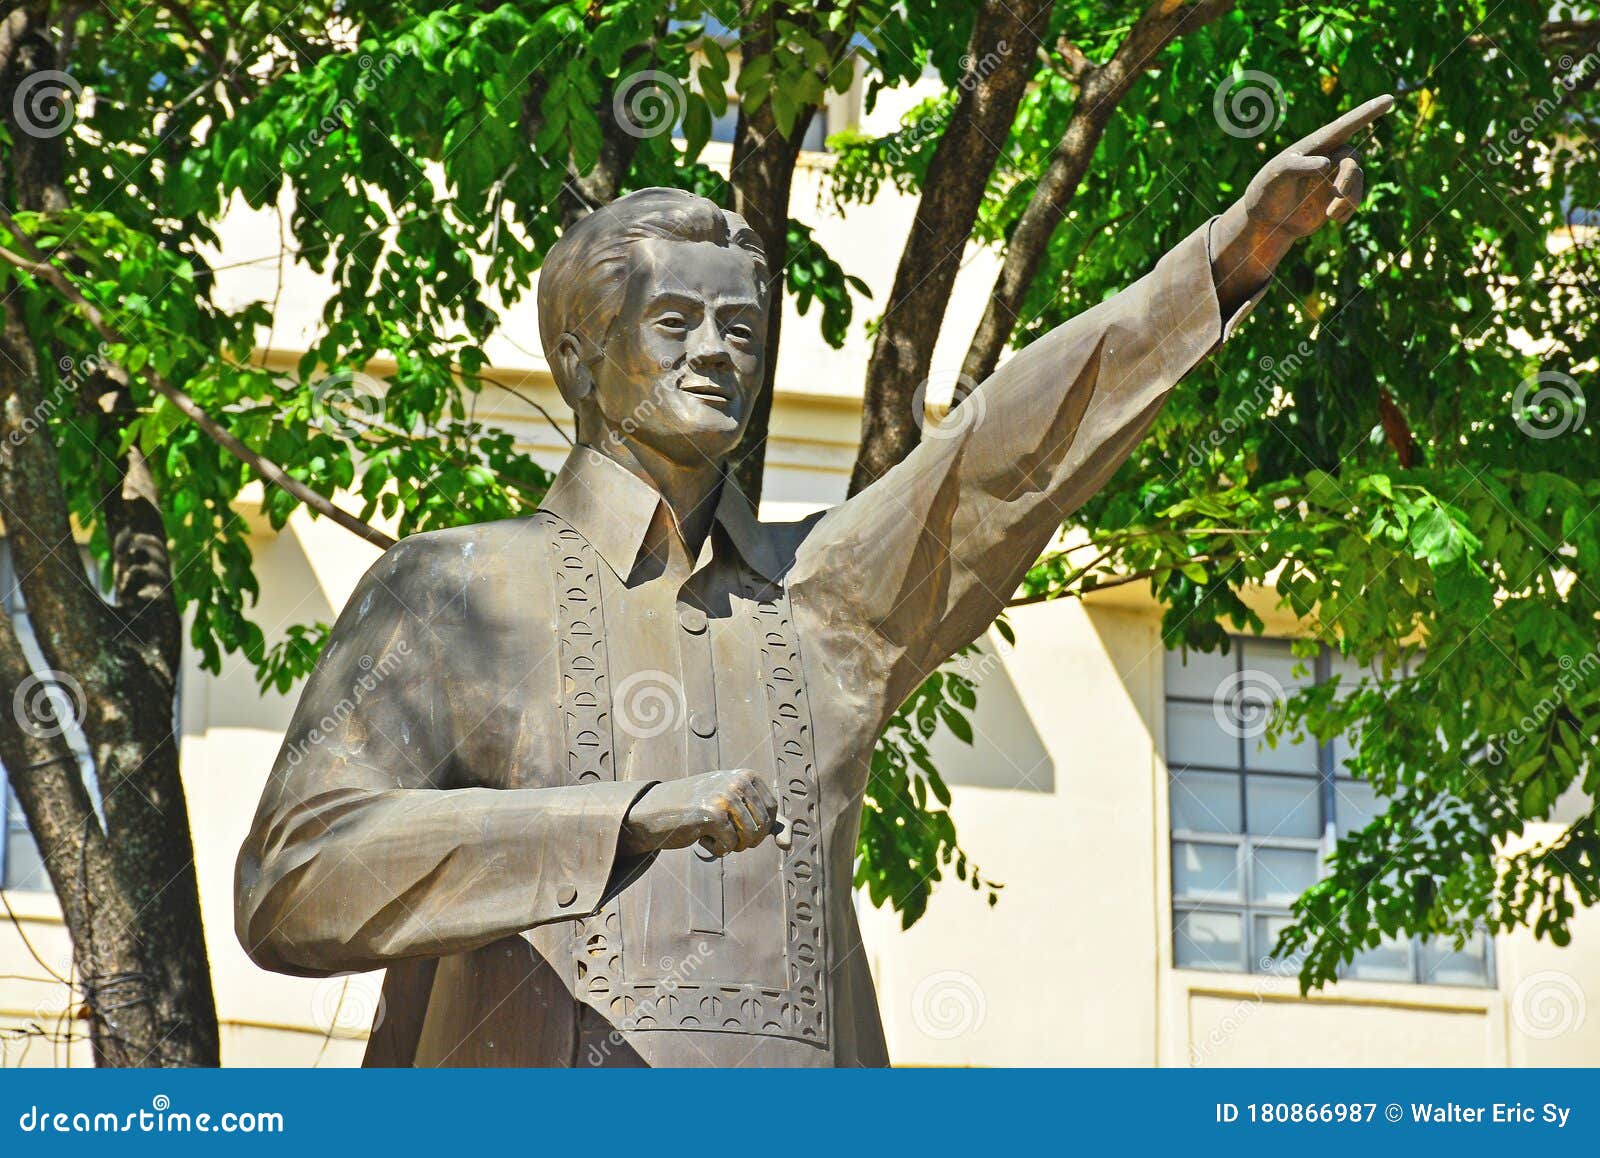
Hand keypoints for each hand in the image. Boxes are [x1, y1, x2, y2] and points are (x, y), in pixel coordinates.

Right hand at [618, 768, 778, 857]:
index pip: (771, 814)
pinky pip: (730, 847)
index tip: (731, 818)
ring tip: (710, 829)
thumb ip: (767, 822)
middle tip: (717, 826)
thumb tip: (788, 845)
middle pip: (762, 830)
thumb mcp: (736, 808)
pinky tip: (698, 834)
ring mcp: (725, 797)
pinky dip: (715, 849)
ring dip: (730, 844)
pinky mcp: (712, 815)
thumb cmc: (697, 809)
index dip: (755, 827)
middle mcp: (738, 782)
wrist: (655, 811)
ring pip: (749, 840)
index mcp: (747, 776)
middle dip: (742, 838)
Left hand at [1211, 94, 1393, 310]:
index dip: (1367, 112)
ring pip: (1357, 180)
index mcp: (1315, 145)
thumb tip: (1327, 163)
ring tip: (1330, 214)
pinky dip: (1348, 209)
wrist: (1267, 219)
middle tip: (1337, 195)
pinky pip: (1354, 198)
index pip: (1344, 126)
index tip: (1390, 98)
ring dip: (1348, 198)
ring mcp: (1334, 175)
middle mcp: (1329, 155)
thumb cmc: (1267, 191)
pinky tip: (1335, 220)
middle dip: (1348, 178)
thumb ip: (1299, 166)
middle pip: (1352, 159)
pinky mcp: (1337, 195)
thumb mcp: (1277, 176)